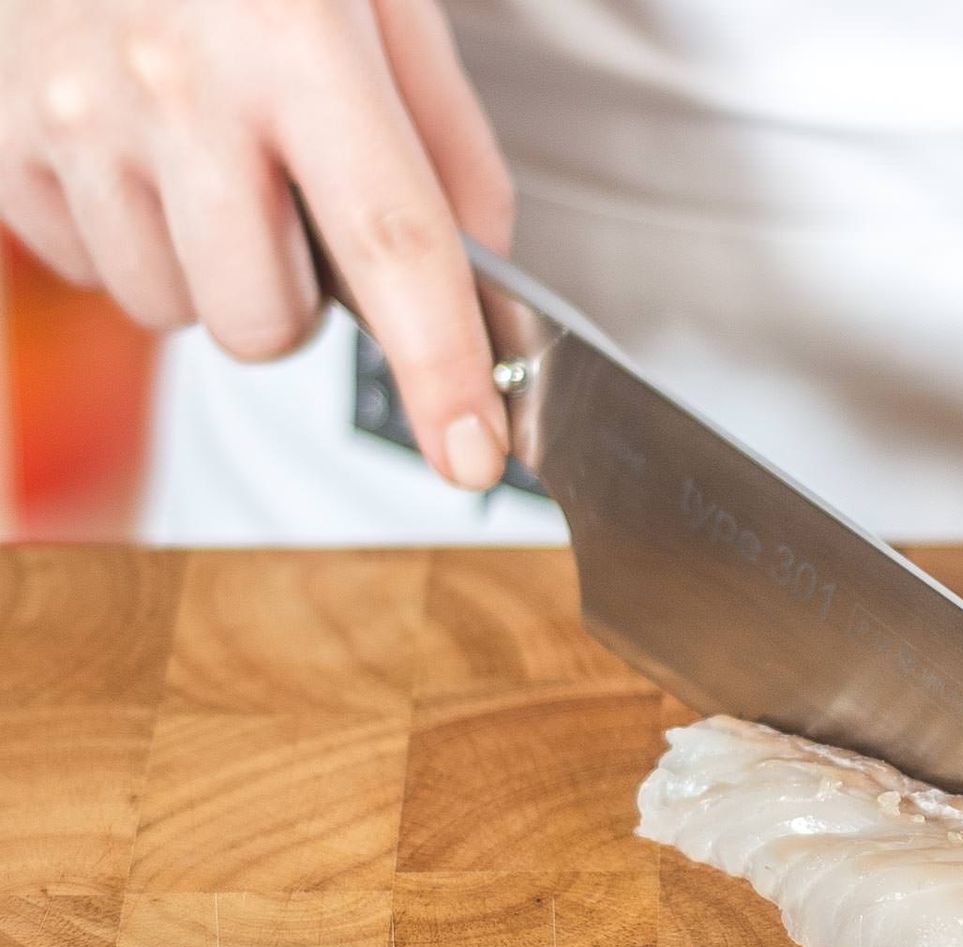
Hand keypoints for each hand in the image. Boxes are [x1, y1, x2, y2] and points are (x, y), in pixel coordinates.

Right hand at [0, 0, 513, 488]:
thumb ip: (444, 134)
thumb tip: (482, 266)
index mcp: (300, 44)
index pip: (393, 247)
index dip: (440, 370)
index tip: (471, 455)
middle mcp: (179, 88)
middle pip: (265, 324)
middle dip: (300, 308)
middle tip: (295, 220)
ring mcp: (76, 115)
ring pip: (176, 313)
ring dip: (212, 273)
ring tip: (208, 163)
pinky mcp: (1, 133)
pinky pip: (90, 269)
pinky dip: (129, 237)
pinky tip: (140, 151)